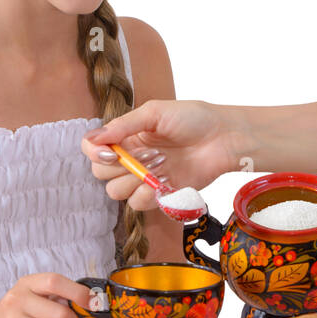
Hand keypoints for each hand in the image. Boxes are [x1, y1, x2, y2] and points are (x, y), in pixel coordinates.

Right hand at [81, 99, 234, 211]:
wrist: (223, 137)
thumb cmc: (193, 118)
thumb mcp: (155, 113)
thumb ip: (123, 125)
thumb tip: (93, 138)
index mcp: (127, 136)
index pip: (93, 148)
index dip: (95, 153)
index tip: (111, 152)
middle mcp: (132, 158)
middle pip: (100, 174)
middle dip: (118, 167)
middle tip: (146, 155)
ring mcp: (145, 178)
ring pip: (117, 192)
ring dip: (134, 180)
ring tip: (160, 164)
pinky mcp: (160, 195)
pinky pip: (138, 204)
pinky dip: (147, 195)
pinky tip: (166, 181)